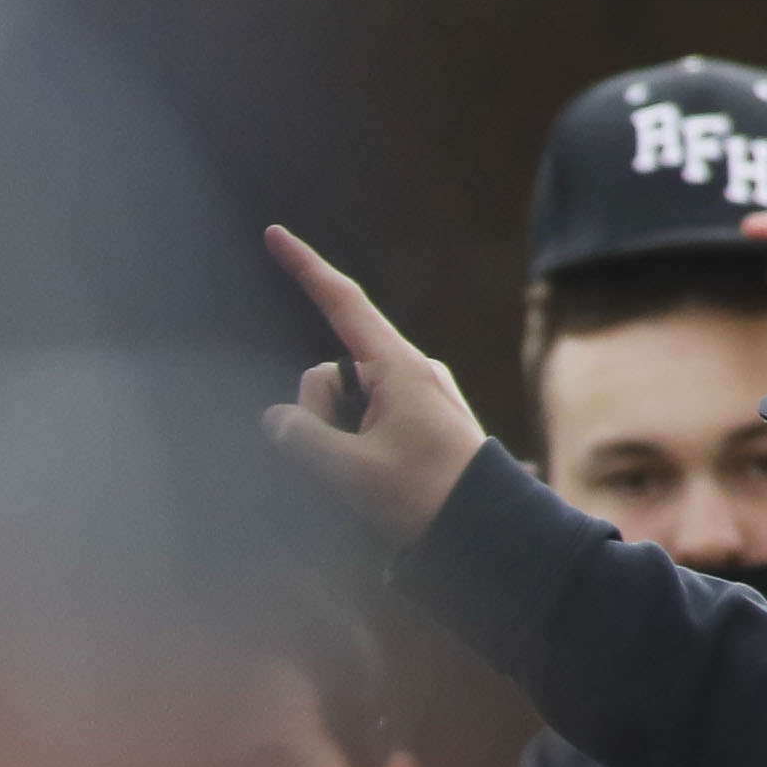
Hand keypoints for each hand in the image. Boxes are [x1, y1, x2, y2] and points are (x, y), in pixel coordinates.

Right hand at [258, 227, 489, 548]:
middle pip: (330, 376)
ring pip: (347, 403)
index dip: (305, 267)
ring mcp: (418, 395)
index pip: (342, 303)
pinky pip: (368, 419)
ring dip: (339, 438)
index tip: (275, 234)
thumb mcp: (351, 472)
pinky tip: (380, 477)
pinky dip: (357, 444)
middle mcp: (410, 371)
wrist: (491, 531)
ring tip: (373, 478)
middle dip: (319, 415)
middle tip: (348, 467)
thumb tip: (278, 419)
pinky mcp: (422, 420)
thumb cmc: (426, 497)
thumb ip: (301, 438)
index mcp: (398, 368)